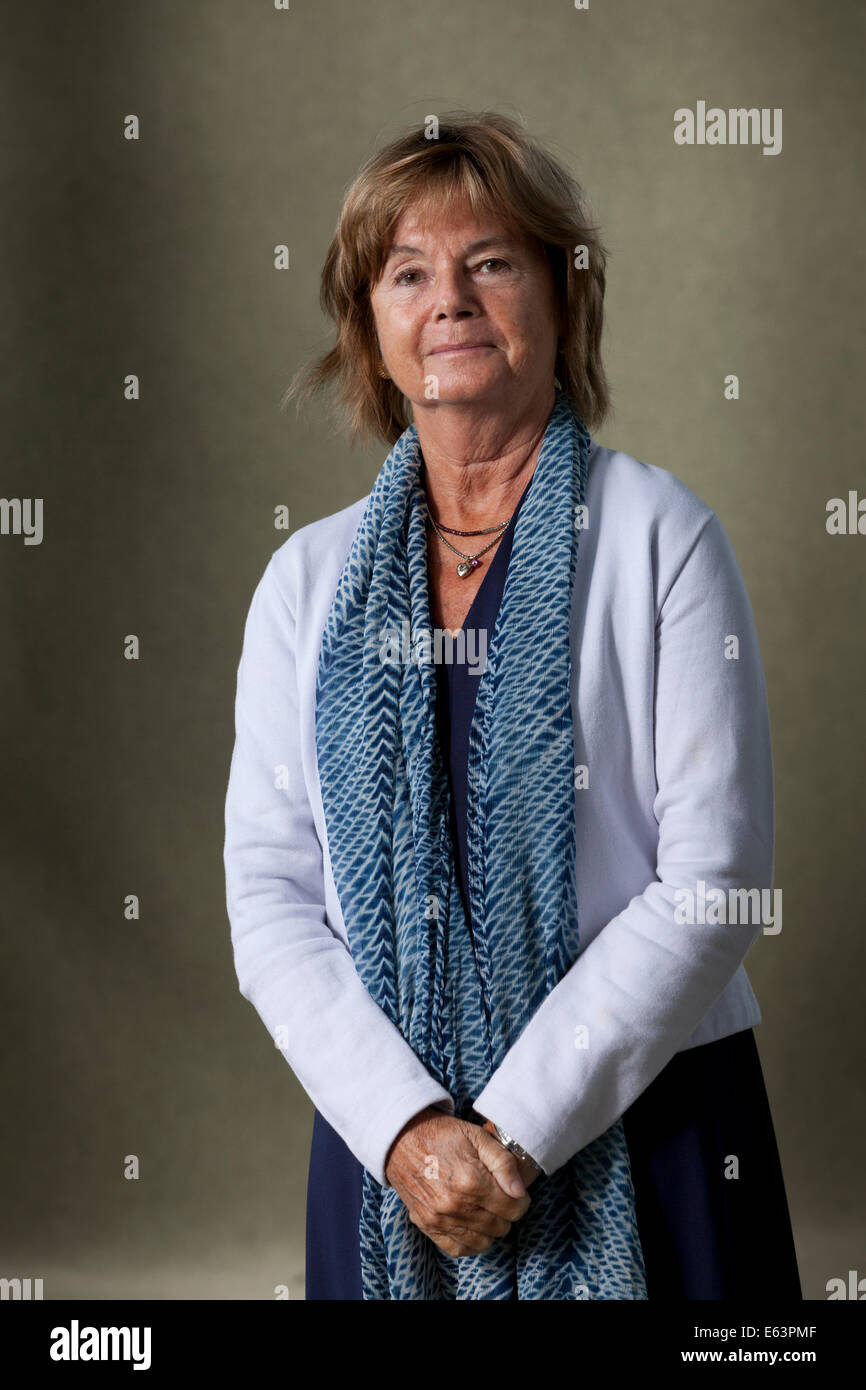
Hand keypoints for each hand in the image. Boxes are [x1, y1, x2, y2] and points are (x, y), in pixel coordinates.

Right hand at [384, 1106, 531, 1257]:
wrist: (402, 1139)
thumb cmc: (442, 1135)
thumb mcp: (477, 1137)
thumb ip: (504, 1163)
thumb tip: (519, 1192)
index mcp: (471, 1181)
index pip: (514, 1210)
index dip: (520, 1200)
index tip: (514, 1190)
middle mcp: (455, 1206)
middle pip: (501, 1227)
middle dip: (505, 1212)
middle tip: (498, 1195)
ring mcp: (439, 1219)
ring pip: (483, 1242)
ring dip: (489, 1227)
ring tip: (484, 1206)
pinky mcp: (427, 1226)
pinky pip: (459, 1249)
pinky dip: (470, 1240)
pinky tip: (470, 1222)